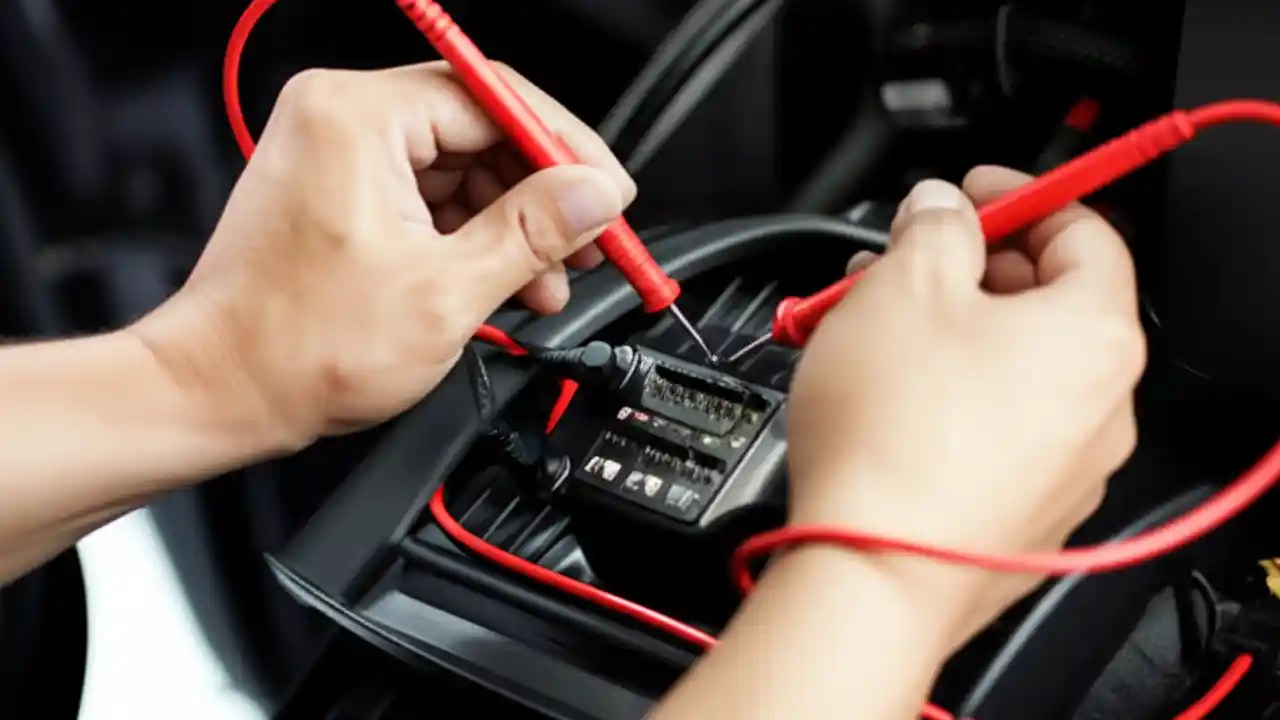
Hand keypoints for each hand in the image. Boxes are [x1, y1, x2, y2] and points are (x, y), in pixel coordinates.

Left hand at [129, 62, 634, 447]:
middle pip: (481, 132)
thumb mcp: (446, 291)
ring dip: (511, 225)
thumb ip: (533, 232)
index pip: (497, 100)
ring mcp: (338, 154)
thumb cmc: (297, 348)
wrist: (219, 393)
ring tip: (545, 281)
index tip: (608, 194)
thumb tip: (595, 195)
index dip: (567, 151)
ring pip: (460, 169)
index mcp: (359, 117)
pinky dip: (471, 237)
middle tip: (589, 241)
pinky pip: (428, 196)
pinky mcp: (340, 191)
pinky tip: (503, 281)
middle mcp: (342, 119)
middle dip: (541, 196)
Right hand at [786, 166, 1145, 647]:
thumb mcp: (903, 284)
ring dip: (951, 336)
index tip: (969, 195)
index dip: (1021, 198)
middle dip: (970, 271)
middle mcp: (1099, 407)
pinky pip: (994, 433)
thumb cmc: (895, 437)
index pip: (1084, 233)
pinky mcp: (1021, 515)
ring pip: (1012, 371)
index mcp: (1093, 334)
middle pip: (1046, 304)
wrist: (874, 571)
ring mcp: (1064, 470)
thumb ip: (932, 226)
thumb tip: (940, 210)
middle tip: (903, 265)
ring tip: (874, 333)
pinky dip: (949, 400)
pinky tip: (888, 398)